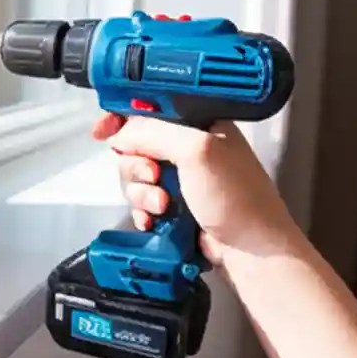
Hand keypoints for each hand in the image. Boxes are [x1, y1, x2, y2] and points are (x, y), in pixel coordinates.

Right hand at [91, 114, 302, 265]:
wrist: (252, 250)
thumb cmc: (240, 199)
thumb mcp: (197, 150)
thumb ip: (153, 132)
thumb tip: (121, 133)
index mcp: (199, 123)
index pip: (149, 108)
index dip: (122, 117)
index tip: (104, 131)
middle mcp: (188, 147)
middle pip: (134, 144)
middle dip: (135, 164)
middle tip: (154, 175)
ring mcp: (180, 177)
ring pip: (134, 176)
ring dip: (141, 193)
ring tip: (164, 205)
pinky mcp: (174, 204)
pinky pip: (140, 201)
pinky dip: (143, 211)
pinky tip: (156, 219)